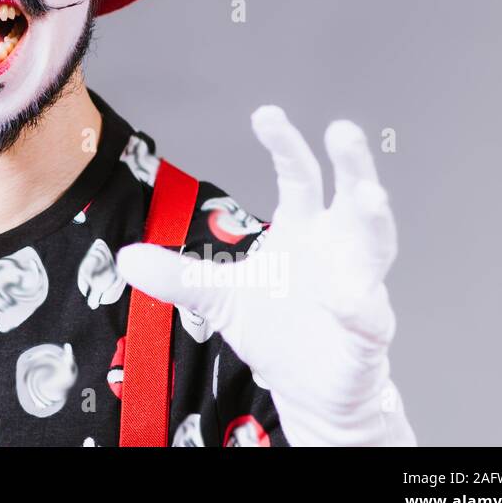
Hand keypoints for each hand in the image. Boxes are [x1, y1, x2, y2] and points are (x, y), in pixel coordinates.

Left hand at [116, 106, 415, 445]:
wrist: (307, 387)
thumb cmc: (274, 326)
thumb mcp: (215, 298)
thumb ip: (176, 275)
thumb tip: (125, 257)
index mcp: (303, 228)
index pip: (299, 176)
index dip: (285, 144)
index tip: (266, 114)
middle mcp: (336, 248)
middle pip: (351, 195)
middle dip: (352, 164)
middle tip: (342, 130)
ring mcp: (357, 287)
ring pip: (376, 246)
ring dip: (374, 222)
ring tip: (370, 196)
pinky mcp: (367, 333)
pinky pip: (370, 315)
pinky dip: (362, 306)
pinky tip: (349, 300)